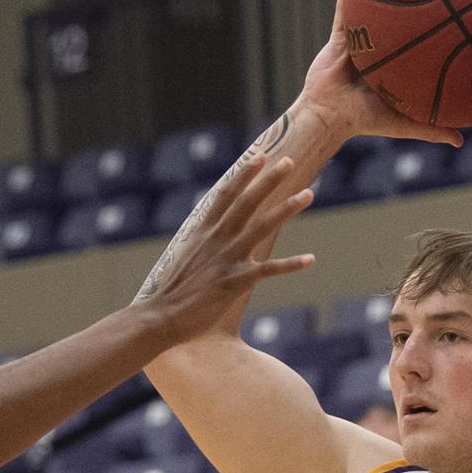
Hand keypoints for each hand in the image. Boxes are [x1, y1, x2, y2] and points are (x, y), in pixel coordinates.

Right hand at [135, 153, 317, 339]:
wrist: (161, 316)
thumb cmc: (174, 290)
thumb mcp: (186, 255)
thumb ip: (202, 240)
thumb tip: (209, 230)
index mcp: (204, 231)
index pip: (227, 194)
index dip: (244, 175)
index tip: (261, 157)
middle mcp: (217, 239)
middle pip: (247, 202)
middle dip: (269, 181)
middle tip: (289, 161)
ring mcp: (226, 259)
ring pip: (262, 226)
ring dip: (286, 209)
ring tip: (308, 194)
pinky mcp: (234, 282)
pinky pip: (267, 270)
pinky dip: (290, 264)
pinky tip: (310, 259)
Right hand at [298, 0, 463, 145]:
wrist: (331, 117)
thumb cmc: (366, 121)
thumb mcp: (407, 122)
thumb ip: (433, 129)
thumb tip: (463, 140)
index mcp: (394, 66)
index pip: (416, 43)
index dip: (431, 28)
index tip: (450, 11)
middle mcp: (377, 49)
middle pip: (398, 20)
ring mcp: (358, 41)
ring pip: (371, 7)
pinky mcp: (339, 36)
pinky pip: (345, 6)